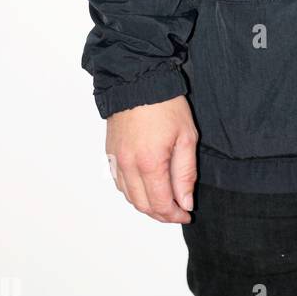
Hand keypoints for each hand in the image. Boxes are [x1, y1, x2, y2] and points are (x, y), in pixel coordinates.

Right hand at [106, 96, 198, 222]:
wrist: (138, 81)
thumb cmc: (166, 105)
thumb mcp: (186, 137)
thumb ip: (185, 173)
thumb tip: (184, 202)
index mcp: (149, 163)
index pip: (160, 203)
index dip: (174, 214)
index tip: (186, 213)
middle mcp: (128, 166)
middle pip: (142, 204)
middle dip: (161, 214)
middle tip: (177, 211)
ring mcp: (116, 160)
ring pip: (129, 196)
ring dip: (146, 205)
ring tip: (164, 201)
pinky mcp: (110, 153)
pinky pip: (119, 182)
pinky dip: (132, 192)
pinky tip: (145, 188)